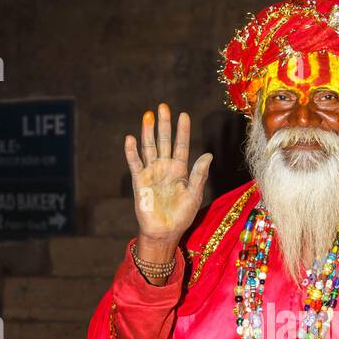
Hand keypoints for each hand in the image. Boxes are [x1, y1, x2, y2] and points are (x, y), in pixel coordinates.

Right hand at [124, 104, 211, 244]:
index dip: (182, 131)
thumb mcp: (194, 194)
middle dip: (164, 125)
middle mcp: (165, 168)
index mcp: (180, 170)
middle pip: (163, 142)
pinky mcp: (139, 181)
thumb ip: (199, 174)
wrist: (165, 232)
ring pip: (149, 148)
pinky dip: (131, 151)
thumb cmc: (181, 215)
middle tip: (163, 106)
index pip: (181, 145)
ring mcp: (151, 173)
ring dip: (148, 132)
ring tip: (148, 116)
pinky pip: (135, 163)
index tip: (183, 115)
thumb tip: (208, 154)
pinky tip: (130, 138)